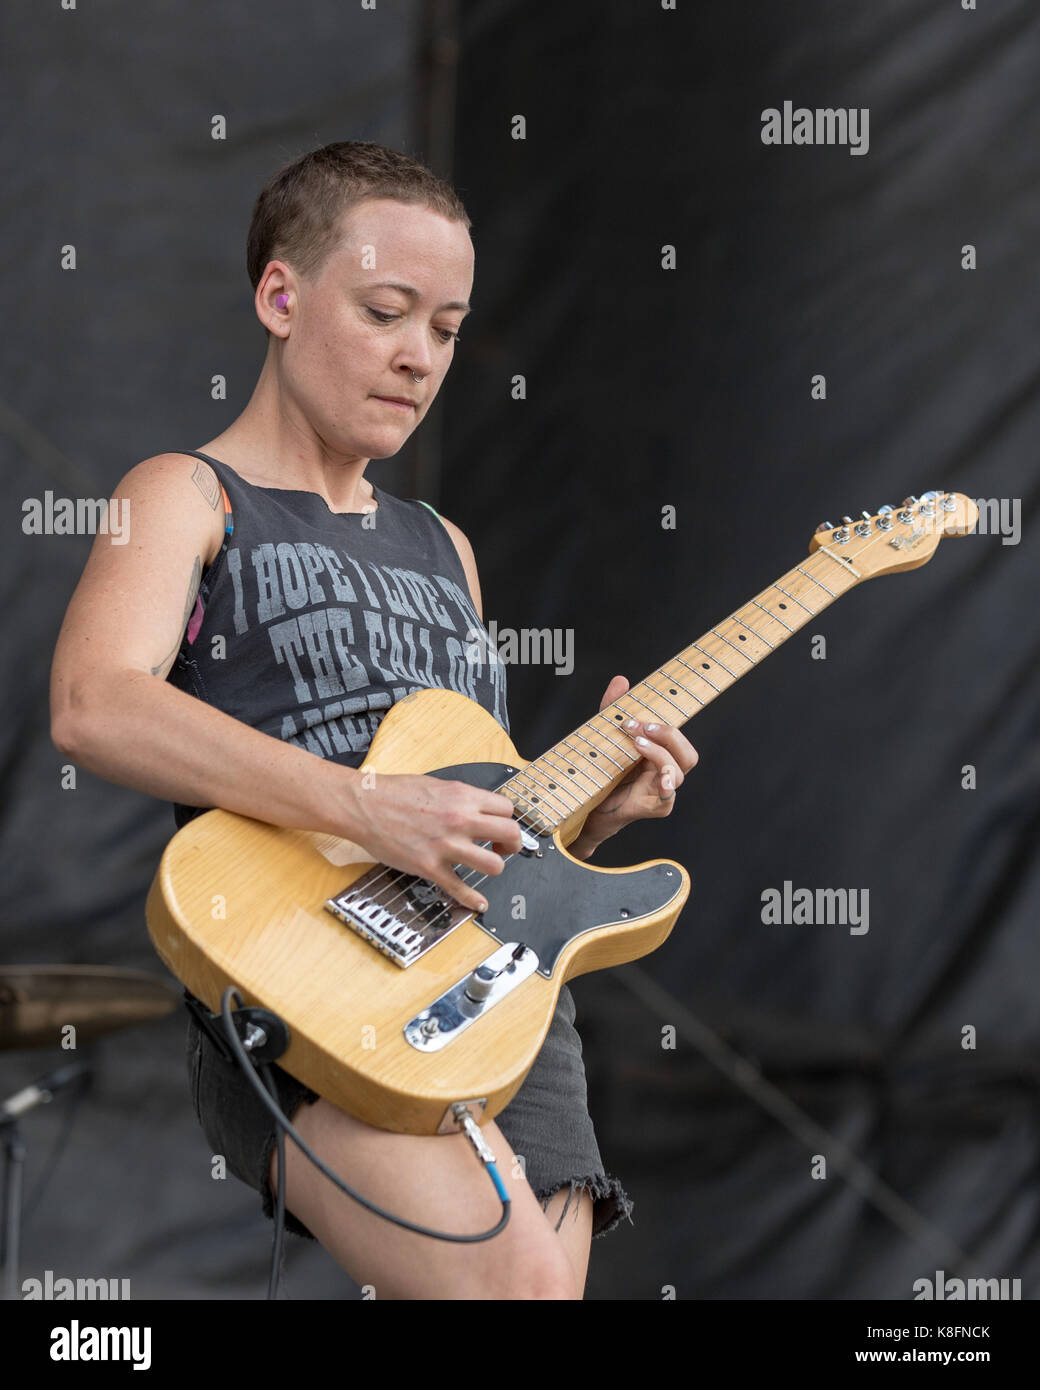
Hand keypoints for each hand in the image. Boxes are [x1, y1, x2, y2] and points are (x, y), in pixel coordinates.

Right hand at [344, 772, 522, 913]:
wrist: (364, 805)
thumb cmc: (393, 793)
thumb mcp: (436, 785)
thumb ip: (460, 799)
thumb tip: (476, 809)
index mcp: (462, 797)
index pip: (506, 809)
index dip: (508, 820)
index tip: (503, 827)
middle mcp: (460, 820)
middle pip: (510, 834)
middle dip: (513, 844)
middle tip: (506, 849)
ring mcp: (446, 846)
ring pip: (493, 865)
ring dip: (495, 868)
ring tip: (488, 867)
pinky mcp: (430, 867)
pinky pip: (459, 888)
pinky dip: (472, 900)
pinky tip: (479, 904)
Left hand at [568, 674, 697, 858]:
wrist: (586, 805)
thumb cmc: (601, 771)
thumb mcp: (605, 735)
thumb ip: (614, 709)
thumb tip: (621, 680)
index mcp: (659, 753)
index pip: (678, 736)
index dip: (670, 722)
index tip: (647, 712)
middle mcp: (664, 771)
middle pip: (687, 752)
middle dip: (668, 734)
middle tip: (640, 726)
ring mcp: (661, 790)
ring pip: (679, 771)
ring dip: (660, 754)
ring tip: (637, 744)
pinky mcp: (654, 807)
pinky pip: (668, 798)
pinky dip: (666, 788)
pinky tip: (661, 780)